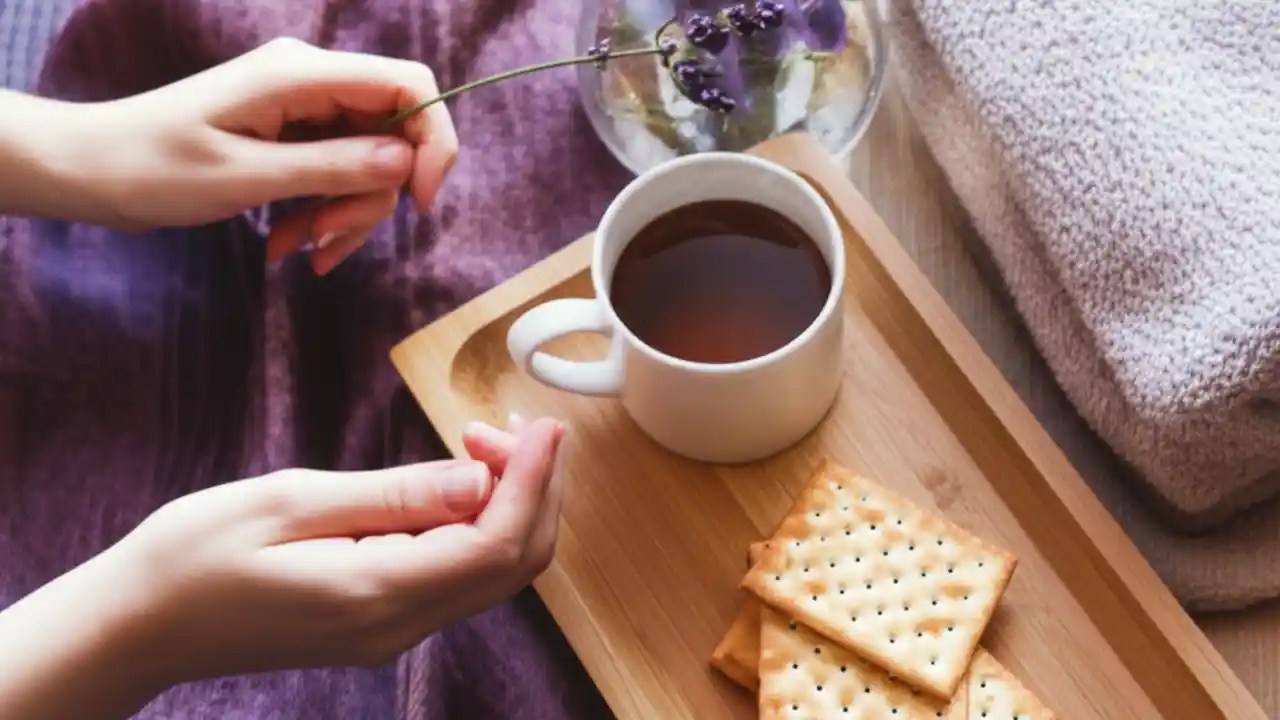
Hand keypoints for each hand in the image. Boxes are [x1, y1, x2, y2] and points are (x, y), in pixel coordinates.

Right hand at [0, 415, 563, 719]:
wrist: (142, 624)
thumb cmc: (195, 554)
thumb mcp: (291, 501)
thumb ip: (394, 494)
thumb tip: (477, 477)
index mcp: (377, 594)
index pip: (497, 543)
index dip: (534, 481)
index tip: (544, 425)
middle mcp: (398, 627)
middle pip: (514, 564)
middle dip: (534, 489)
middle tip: (507, 425)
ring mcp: (393, 632)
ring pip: (494, 573)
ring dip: (511, 505)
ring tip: (485, 442)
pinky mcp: (383, 623)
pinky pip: (461, 578)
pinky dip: (482, 526)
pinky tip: (460, 482)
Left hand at [54, 37, 456, 273]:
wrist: (93, 172)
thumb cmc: (154, 168)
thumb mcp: (247, 177)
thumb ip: (332, 167)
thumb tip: (405, 163)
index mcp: (301, 74)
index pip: (409, 84)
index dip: (432, 139)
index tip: (419, 201)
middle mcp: (311, 82)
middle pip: (393, 135)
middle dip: (372, 197)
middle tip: (326, 240)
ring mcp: (304, 109)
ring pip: (370, 164)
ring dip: (344, 215)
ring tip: (298, 251)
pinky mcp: (294, 135)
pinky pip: (338, 174)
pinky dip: (324, 213)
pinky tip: (290, 245)